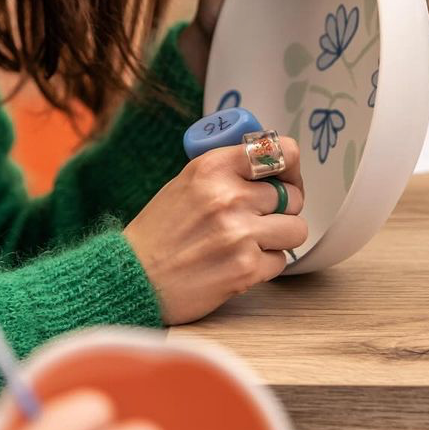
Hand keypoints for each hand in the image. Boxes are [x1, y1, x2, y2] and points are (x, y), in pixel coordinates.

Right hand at [124, 135, 307, 324]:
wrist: (132, 277)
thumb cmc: (159, 233)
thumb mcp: (187, 183)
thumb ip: (228, 173)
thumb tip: (273, 168)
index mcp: (213, 167)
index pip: (280, 151)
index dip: (290, 167)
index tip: (286, 178)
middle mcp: (229, 196)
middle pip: (293, 196)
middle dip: (282, 209)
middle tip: (261, 218)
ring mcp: (239, 233)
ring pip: (296, 229)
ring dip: (279, 238)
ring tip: (251, 243)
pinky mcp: (245, 268)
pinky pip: (281, 261)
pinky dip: (265, 265)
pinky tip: (238, 264)